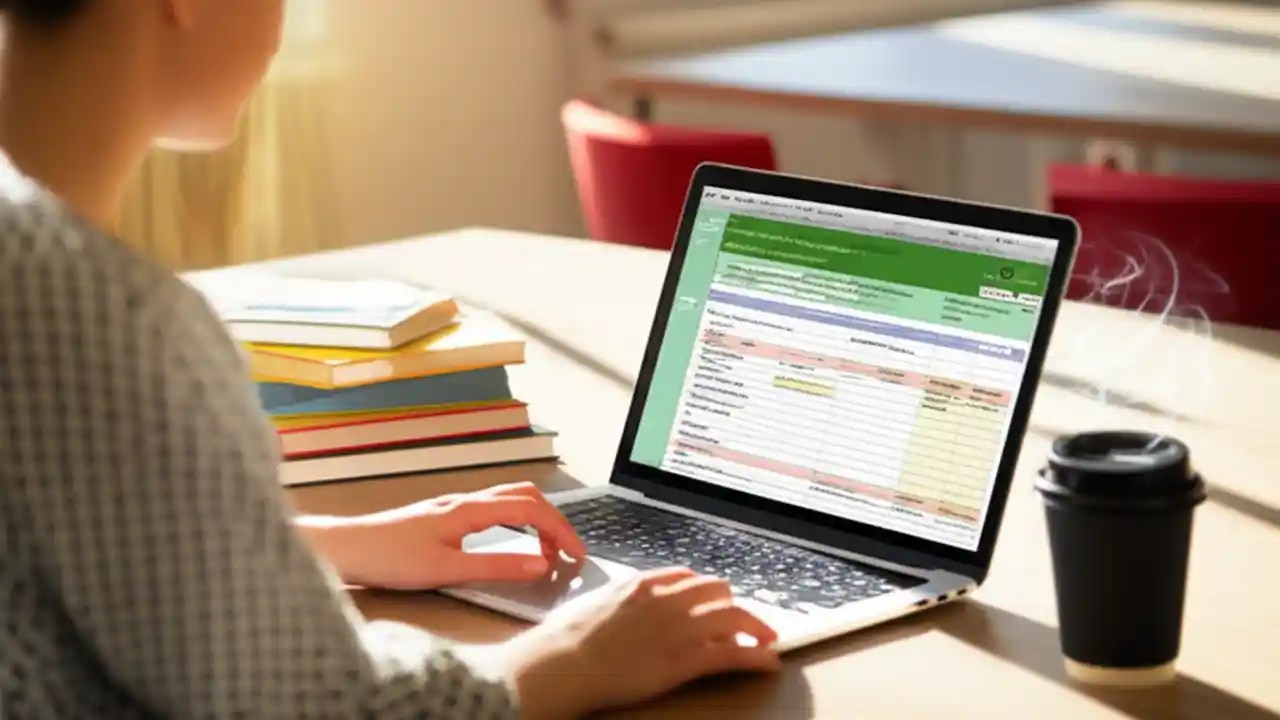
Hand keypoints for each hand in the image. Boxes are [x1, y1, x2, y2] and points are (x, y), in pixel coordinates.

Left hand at [298, 482, 585, 589]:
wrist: (346, 548)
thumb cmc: (388, 556)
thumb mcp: (448, 569)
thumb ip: (496, 567)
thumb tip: (538, 564)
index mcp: (470, 509)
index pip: (531, 508)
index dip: (560, 530)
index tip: (576, 554)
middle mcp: (464, 500)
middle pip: (525, 495)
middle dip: (554, 520)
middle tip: (568, 551)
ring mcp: (453, 506)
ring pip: (508, 499)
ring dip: (535, 520)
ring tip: (545, 551)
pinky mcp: (444, 516)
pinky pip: (492, 509)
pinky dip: (515, 522)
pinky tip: (511, 543)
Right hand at [504, 567, 780, 718]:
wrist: (564, 661)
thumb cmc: (564, 638)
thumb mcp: (591, 604)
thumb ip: (613, 600)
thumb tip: (612, 605)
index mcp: (642, 584)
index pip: (685, 576)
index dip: (702, 590)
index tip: (708, 600)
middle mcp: (667, 598)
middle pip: (717, 590)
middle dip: (731, 604)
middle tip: (739, 620)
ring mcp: (680, 627)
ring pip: (733, 615)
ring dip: (755, 626)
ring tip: (766, 638)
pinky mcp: (687, 659)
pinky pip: (733, 653)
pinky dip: (757, 656)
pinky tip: (768, 661)